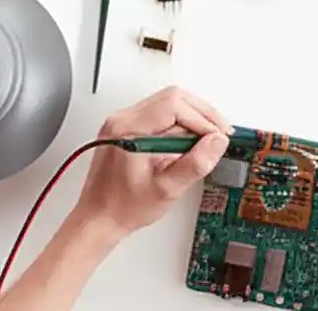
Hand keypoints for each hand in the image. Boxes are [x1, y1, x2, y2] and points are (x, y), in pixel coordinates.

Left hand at [74, 86, 233, 238]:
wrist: (99, 218)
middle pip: (173, 98)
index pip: (174, 105)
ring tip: (206, 141)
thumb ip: (195, 163)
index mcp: (128, 130)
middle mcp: (123, 120)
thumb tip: (218, 142)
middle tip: (218, 134)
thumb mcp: (166, 189)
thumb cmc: (123, 207)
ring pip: (169, 103)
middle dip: (202, 114)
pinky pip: (161, 114)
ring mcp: (124, 123)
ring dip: (193, 119)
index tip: (217, 137)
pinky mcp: (129, 128)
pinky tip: (188, 144)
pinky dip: (181, 125)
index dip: (202, 119)